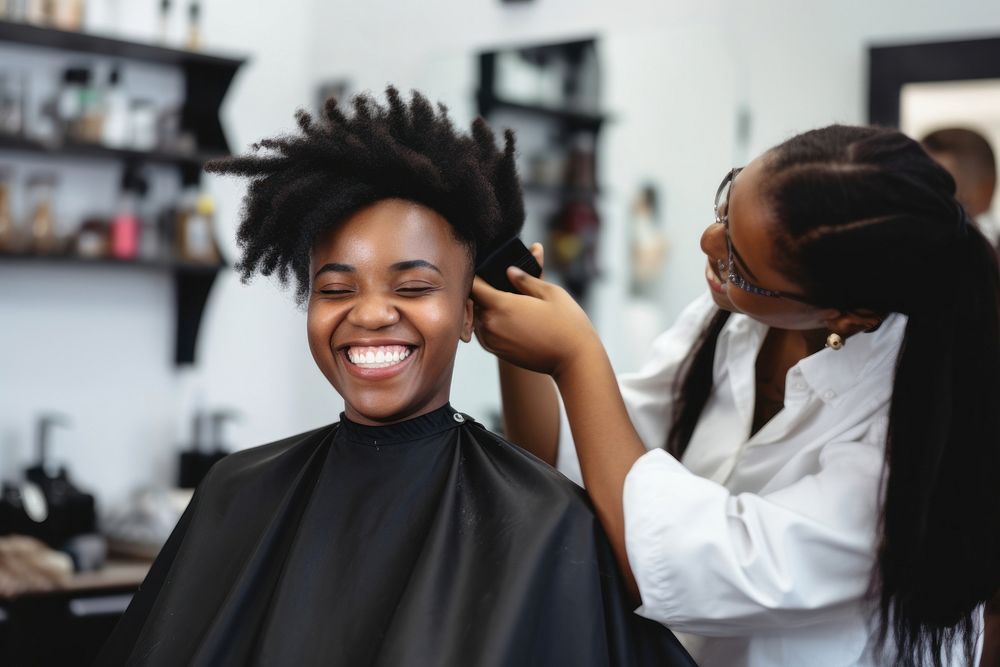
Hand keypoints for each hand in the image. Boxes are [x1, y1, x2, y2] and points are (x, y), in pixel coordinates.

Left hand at [471, 243, 600, 378]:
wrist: (574, 361)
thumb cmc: (567, 324)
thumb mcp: (551, 292)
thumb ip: (526, 278)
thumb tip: (510, 269)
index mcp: (501, 305)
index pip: (474, 285)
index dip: (479, 274)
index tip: (490, 270)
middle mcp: (490, 324)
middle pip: (474, 301)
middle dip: (485, 291)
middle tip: (504, 283)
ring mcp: (491, 341)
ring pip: (478, 317)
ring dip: (487, 308)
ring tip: (511, 302)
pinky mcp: (496, 352)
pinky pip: (484, 332)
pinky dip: (491, 323)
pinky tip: (511, 319)